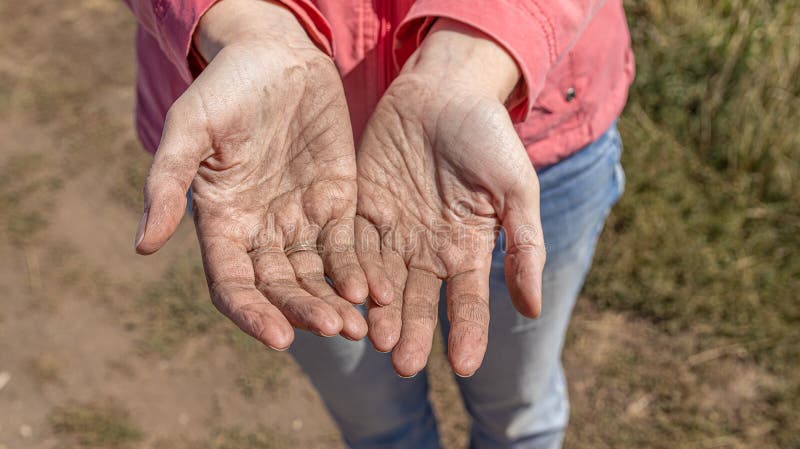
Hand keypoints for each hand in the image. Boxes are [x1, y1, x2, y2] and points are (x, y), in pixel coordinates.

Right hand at [134, 0, 370, 348]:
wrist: (276, 54)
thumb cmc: (225, 88)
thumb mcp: (189, 129)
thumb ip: (169, 183)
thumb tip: (142, 246)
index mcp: (222, 222)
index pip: (234, 284)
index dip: (253, 313)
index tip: (278, 339)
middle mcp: (261, 230)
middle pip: (282, 287)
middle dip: (306, 312)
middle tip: (335, 330)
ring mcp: (300, 218)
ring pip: (318, 274)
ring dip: (337, 302)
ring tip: (361, 326)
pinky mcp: (337, 201)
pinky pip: (349, 244)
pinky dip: (360, 269)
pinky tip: (376, 290)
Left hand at [356, 19, 545, 376]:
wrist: (445, 89)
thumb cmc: (489, 137)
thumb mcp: (516, 190)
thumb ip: (523, 247)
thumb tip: (532, 310)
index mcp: (466, 250)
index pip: (468, 303)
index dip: (469, 333)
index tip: (465, 366)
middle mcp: (426, 251)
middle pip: (418, 301)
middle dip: (412, 332)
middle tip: (402, 363)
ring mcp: (391, 232)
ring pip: (381, 282)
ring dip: (378, 311)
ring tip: (374, 338)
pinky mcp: (359, 209)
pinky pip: (352, 245)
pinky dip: (351, 269)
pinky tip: (348, 292)